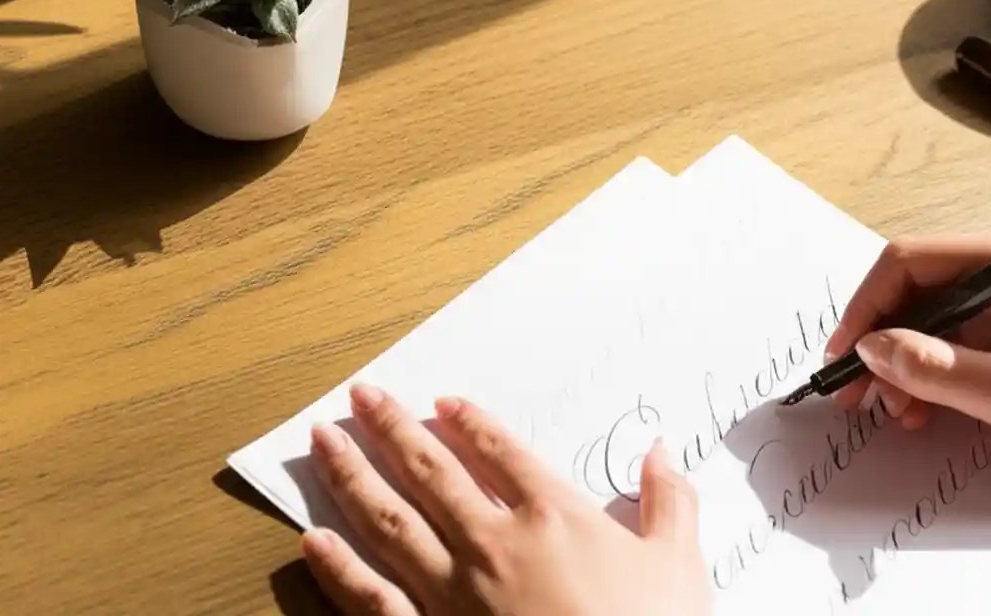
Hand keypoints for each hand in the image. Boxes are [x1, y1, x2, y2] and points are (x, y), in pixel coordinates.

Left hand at [300, 384, 711, 615]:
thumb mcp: (677, 564)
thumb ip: (670, 501)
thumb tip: (661, 453)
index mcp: (553, 517)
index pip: (501, 451)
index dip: (469, 421)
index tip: (443, 402)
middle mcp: (494, 543)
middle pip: (431, 471)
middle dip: (391, 428)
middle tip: (361, 395)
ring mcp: (455, 591)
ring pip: (390, 521)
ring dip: (353, 476)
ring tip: (323, 442)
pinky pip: (373, 599)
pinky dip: (339, 569)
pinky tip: (313, 540)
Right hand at [824, 232, 990, 466]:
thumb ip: (936, 367)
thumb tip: (872, 347)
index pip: (906, 263)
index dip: (865, 307)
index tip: (845, 354)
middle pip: (908, 293)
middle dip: (876, 343)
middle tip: (854, 393)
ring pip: (920, 324)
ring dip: (896, 366)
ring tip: (893, 412)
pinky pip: (942, 347)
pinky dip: (922, 377)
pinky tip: (919, 411)